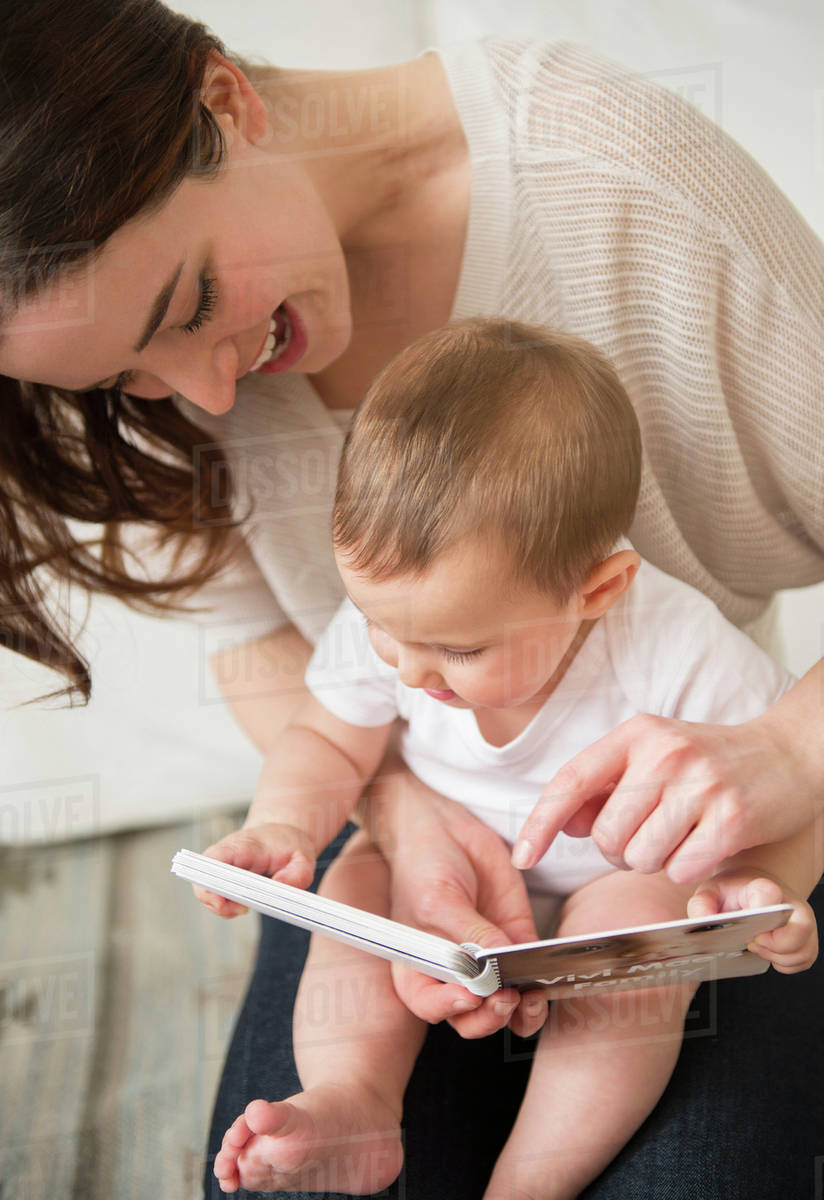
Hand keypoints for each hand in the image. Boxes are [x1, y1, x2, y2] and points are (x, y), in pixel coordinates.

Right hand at [194, 822, 316, 917]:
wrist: (280, 836)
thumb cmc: (288, 845)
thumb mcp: (303, 857)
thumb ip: (297, 874)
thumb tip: (279, 888)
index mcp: (242, 846)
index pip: (214, 860)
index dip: (211, 882)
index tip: (223, 901)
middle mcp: (223, 855)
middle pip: (202, 881)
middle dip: (217, 902)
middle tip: (243, 908)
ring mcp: (219, 867)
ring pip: (206, 893)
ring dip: (224, 907)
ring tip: (247, 906)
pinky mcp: (220, 879)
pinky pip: (214, 898)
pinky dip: (227, 907)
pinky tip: (245, 904)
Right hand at [364, 766, 547, 1037]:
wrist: (444, 828)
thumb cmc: (424, 864)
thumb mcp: (440, 895)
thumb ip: (467, 931)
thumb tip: (495, 963)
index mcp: (418, 966)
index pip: (428, 1003)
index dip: (447, 1008)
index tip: (469, 996)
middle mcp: (450, 973)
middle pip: (469, 1018)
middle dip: (489, 1016)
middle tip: (503, 996)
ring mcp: (485, 961)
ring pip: (501, 1009)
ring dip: (518, 1013)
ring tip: (528, 998)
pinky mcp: (514, 943)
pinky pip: (529, 978)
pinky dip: (538, 988)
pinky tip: (543, 983)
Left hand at [512, 710, 820, 885]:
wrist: (785, 755)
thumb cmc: (709, 762)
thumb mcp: (651, 757)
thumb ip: (604, 787)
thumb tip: (561, 823)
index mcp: (636, 735)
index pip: (572, 781)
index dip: (540, 822)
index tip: (524, 856)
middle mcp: (666, 754)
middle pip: (605, 835)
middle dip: (619, 851)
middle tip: (649, 834)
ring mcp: (700, 784)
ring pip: (640, 857)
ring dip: (653, 861)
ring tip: (679, 834)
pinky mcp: (732, 817)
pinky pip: (681, 869)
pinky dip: (686, 869)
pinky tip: (703, 844)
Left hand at [687, 869, 817, 973]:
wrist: (749, 889)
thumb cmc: (732, 893)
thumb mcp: (709, 892)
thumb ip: (701, 904)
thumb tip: (701, 921)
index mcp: (762, 888)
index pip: (770, 896)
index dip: (760, 914)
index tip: (747, 931)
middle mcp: (789, 904)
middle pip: (800, 929)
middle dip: (773, 946)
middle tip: (750, 942)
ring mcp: (801, 922)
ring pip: (802, 950)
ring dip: (776, 957)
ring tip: (755, 946)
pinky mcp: (806, 938)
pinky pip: (803, 960)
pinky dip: (784, 964)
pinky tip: (766, 952)